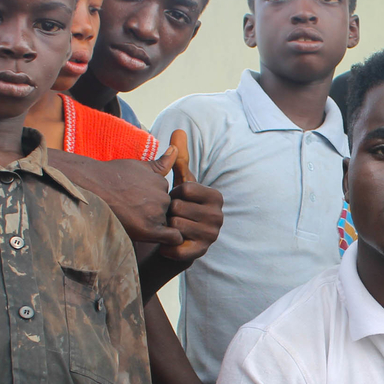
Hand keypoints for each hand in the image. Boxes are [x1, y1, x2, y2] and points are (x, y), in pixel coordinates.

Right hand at [68, 152, 180, 245]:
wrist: (89, 188)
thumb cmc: (110, 176)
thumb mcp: (138, 166)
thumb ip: (160, 163)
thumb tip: (176, 148)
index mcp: (161, 182)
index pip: (167, 197)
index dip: (157, 201)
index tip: (143, 201)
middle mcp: (162, 197)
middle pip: (167, 210)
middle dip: (156, 212)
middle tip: (135, 212)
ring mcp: (155, 213)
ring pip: (165, 223)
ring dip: (156, 224)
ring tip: (134, 220)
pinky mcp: (148, 229)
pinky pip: (172, 238)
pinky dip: (170, 239)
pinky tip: (156, 235)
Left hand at [160, 131, 222, 262]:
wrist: (176, 239)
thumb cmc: (180, 207)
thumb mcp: (181, 182)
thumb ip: (180, 158)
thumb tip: (178, 130)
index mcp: (216, 197)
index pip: (185, 189)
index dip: (173, 193)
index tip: (175, 199)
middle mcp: (219, 217)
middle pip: (178, 208)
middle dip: (168, 212)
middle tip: (171, 216)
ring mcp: (212, 236)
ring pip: (176, 226)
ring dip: (166, 227)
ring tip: (170, 228)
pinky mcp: (201, 253)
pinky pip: (177, 247)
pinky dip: (166, 245)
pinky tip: (165, 243)